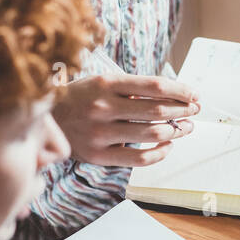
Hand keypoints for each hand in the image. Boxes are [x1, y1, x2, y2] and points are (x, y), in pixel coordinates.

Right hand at [52, 71, 199, 166]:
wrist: (44, 119)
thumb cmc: (81, 98)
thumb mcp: (102, 81)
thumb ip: (133, 87)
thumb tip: (176, 95)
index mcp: (106, 83)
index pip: (155, 86)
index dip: (181, 91)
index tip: (194, 94)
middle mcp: (102, 107)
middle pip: (158, 110)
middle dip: (184, 110)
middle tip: (195, 110)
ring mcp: (100, 133)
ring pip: (152, 134)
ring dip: (177, 130)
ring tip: (186, 126)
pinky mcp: (98, 155)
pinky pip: (140, 158)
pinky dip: (161, 152)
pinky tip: (168, 145)